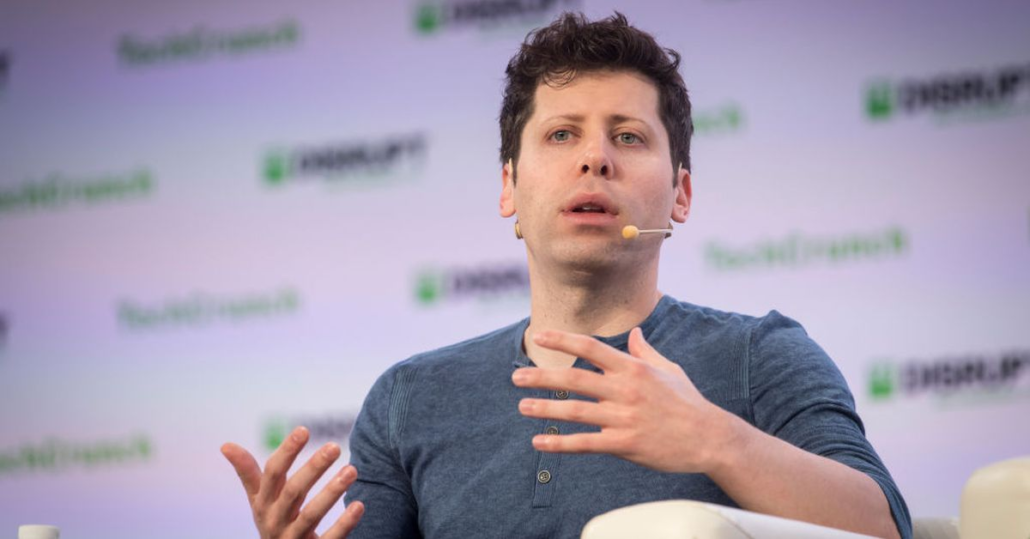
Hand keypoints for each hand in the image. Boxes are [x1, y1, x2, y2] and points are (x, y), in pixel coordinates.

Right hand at [221, 426, 364, 538]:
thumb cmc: (273, 521)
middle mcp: (275, 520)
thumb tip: (225, 445)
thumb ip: (247, 473)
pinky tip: (359, 505)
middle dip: (313, 468)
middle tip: (335, 446)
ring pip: (311, 515)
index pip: (273, 473)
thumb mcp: (258, 499)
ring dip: (332, 492)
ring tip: (353, 470)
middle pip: (293, 492)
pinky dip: (344, 523)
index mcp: (263, 503)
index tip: (304, 429)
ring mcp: (293, 538)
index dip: (287, 452)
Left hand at [512, 327, 740, 473]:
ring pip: (576, 412)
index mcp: (634, 368)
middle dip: (542, 377)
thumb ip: (646, 352)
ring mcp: (625, 418)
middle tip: (516, 377)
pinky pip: (586, 443)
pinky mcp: (625, 444)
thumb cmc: (688, 402)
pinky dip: (561, 443)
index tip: (538, 336)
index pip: (590, 348)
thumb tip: (635, 333)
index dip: (562, 340)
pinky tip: (540, 442)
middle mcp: (626, 390)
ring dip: (545, 410)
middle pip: (575, 379)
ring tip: (522, 407)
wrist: (710, 437)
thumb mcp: (669, 370)